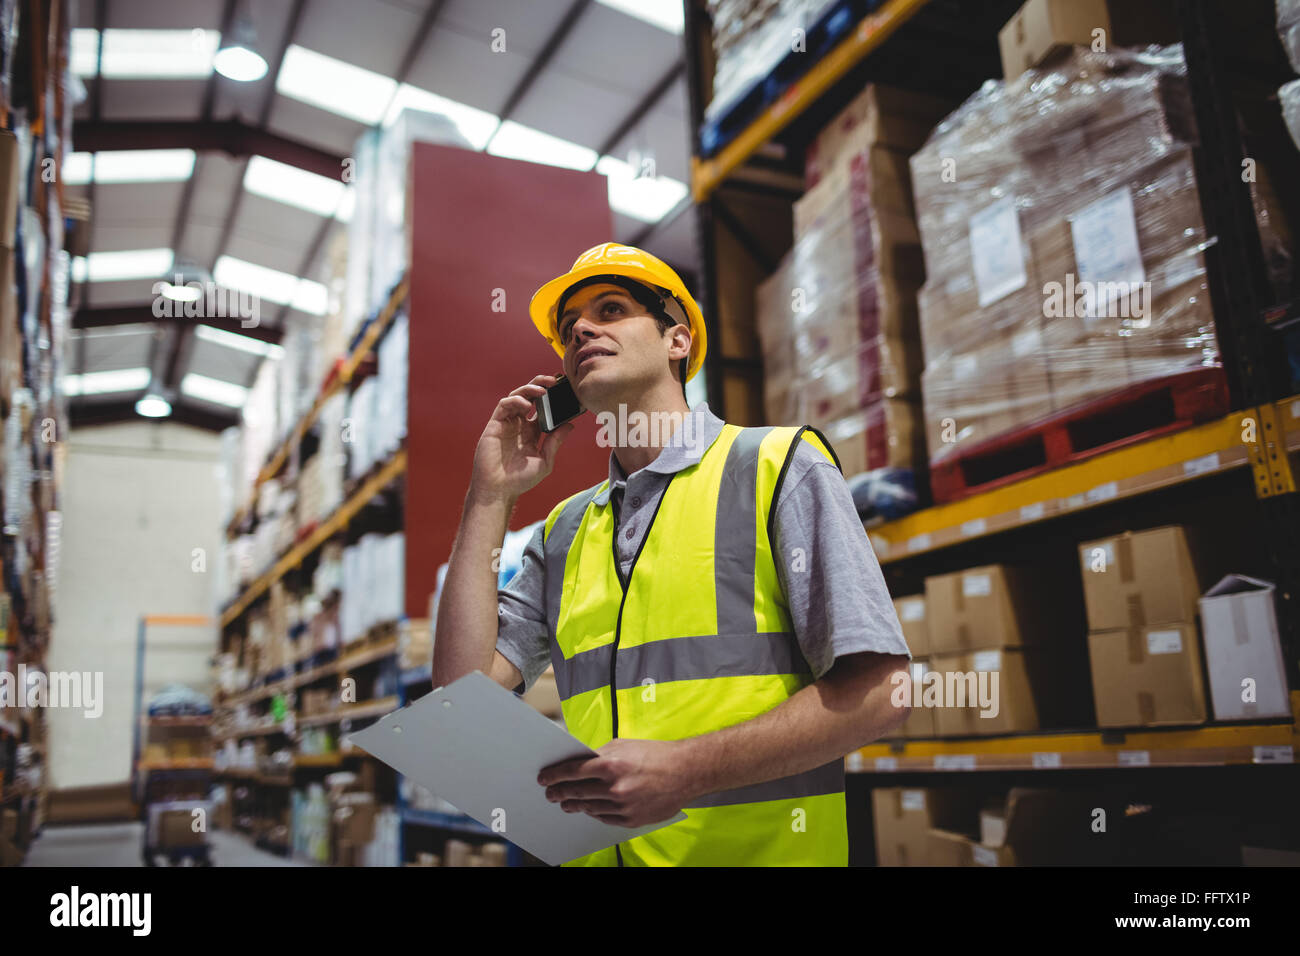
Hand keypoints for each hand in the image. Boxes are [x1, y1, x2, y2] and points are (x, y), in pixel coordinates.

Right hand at [471, 374, 575, 502]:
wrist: (499, 490)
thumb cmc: (520, 480)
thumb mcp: (544, 461)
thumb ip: (555, 442)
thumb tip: (570, 425)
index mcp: (531, 432)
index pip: (542, 408)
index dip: (552, 398)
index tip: (565, 391)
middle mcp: (519, 424)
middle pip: (530, 397)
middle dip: (541, 385)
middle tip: (554, 380)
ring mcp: (506, 423)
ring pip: (517, 396)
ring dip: (529, 389)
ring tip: (543, 390)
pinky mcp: (495, 424)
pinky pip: (504, 405)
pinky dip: (516, 400)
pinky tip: (526, 405)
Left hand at [537, 738, 696, 827]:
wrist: (686, 772)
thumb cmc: (656, 754)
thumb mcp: (625, 745)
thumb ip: (601, 753)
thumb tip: (581, 761)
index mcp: (611, 764)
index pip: (573, 771)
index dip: (555, 775)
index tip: (544, 778)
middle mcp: (614, 787)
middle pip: (577, 792)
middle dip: (560, 792)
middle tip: (550, 794)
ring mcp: (622, 806)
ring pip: (589, 807)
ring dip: (575, 805)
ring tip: (566, 803)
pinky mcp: (631, 819)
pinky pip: (604, 818)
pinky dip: (594, 812)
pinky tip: (589, 808)